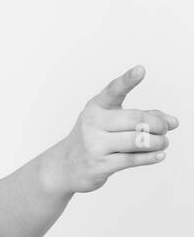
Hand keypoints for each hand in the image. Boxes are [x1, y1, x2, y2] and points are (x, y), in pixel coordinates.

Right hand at [50, 66, 177, 193]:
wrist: (64, 166)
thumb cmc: (93, 140)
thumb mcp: (112, 122)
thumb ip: (142, 118)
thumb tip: (172, 122)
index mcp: (96, 107)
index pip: (114, 91)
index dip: (128, 80)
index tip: (140, 70)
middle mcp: (93, 124)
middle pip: (136, 120)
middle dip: (157, 125)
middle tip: (165, 129)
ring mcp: (94, 145)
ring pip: (137, 141)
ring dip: (157, 142)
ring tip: (163, 143)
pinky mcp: (99, 165)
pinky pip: (132, 159)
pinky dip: (150, 157)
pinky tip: (159, 155)